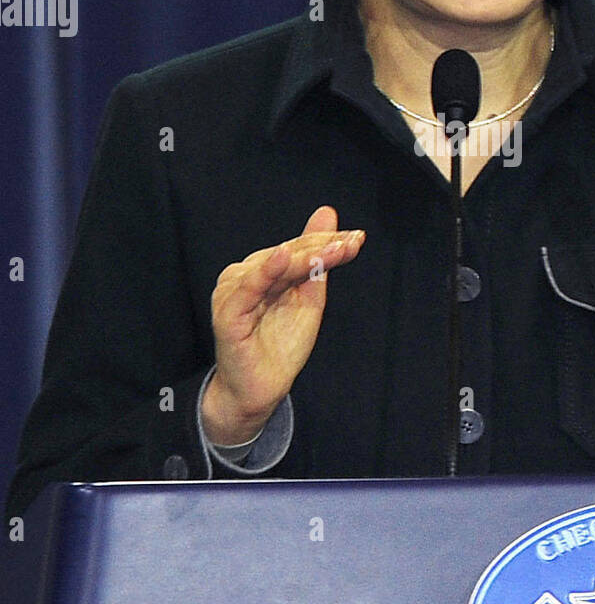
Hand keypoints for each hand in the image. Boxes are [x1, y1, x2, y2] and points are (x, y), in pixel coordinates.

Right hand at [202, 205, 364, 445]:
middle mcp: (245, 275)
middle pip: (289, 254)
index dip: (328, 242)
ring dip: (305, 257)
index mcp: (263, 269)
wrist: (260, 390)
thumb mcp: (309, 299)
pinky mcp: (228, 314)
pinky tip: (282, 258)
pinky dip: (265, 273)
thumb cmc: (281, 345)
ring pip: (274, 267)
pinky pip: (248, 289)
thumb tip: (328, 213)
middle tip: (353, 242)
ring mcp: (234, 293)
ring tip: (334, 249)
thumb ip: (318, 260)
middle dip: (323, 247)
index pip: (299, 249)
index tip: (358, 238)